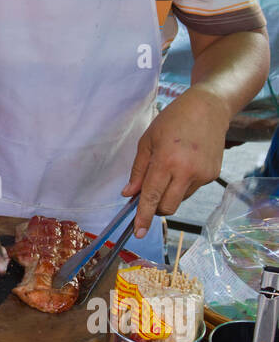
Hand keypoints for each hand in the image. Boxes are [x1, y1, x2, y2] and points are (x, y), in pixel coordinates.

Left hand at [121, 86, 229, 237]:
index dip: (143, 216)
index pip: (151, 197)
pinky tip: (184, 164)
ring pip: (180, 200)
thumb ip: (138, 170)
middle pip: (167, 206)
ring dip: (169, 193)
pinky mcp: (212, 175)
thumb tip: (129, 194)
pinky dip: (182, 185)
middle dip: (155, 207)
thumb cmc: (173, 120)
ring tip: (170, 168)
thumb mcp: (147, 141)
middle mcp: (187, 171)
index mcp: (166, 161)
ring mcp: (203, 175)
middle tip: (148, 194)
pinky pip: (192, 190)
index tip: (138, 232)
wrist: (208, 108)